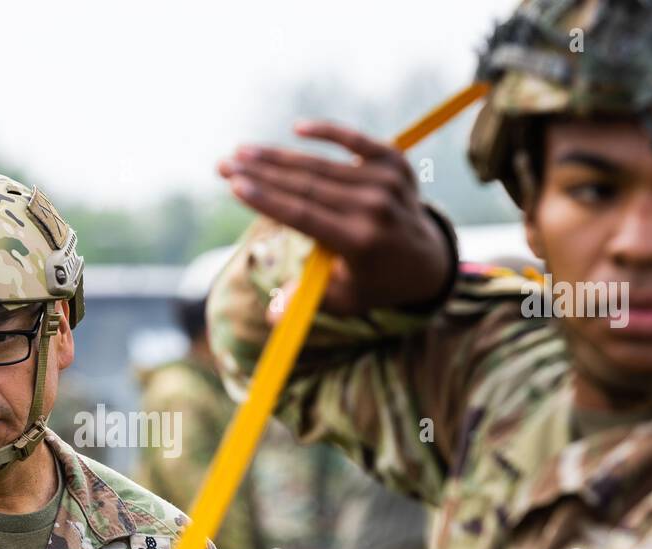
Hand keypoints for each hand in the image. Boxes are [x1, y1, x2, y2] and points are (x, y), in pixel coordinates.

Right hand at [218, 120, 453, 315]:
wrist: (426, 260)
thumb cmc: (372, 282)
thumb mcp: (341, 300)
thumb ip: (304, 302)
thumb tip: (270, 317)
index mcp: (360, 242)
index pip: (303, 215)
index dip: (266, 200)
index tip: (233, 186)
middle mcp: (375, 208)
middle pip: (305, 186)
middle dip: (259, 173)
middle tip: (224, 164)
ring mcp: (387, 182)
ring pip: (322, 165)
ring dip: (278, 157)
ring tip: (243, 151)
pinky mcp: (396, 163)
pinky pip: (356, 142)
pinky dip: (328, 133)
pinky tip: (297, 128)